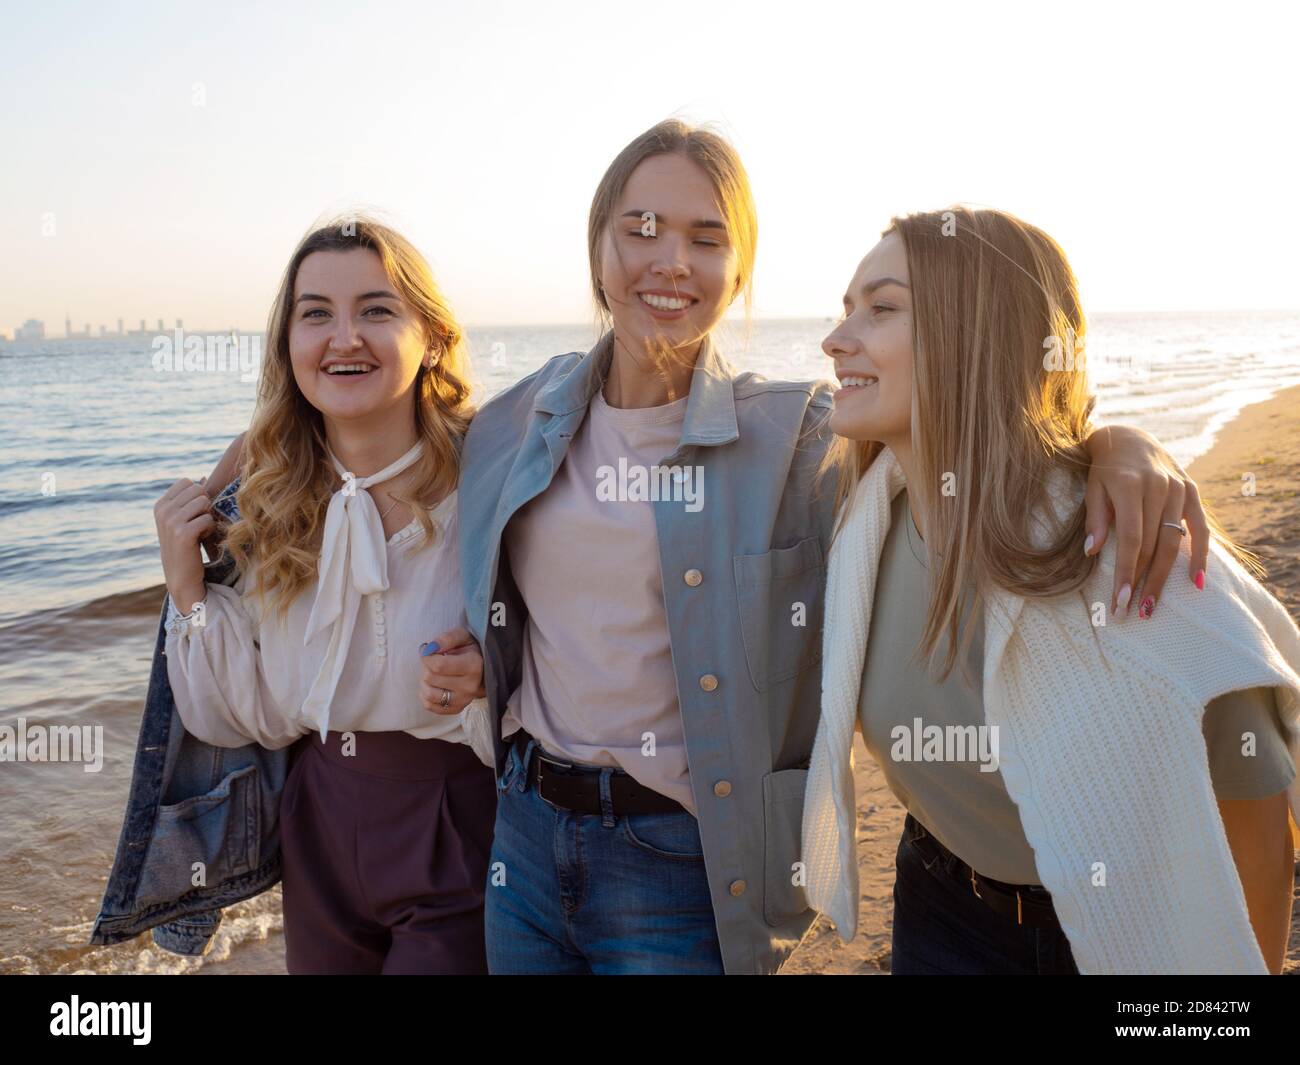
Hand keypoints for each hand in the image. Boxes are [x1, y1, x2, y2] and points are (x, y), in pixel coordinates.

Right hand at [155, 477, 214, 612]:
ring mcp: (171, 521)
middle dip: (204, 506)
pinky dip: (210, 529)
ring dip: (208, 517)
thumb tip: (202, 477)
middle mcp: (162, 511)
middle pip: (198, 490)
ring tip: (199, 532)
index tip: (193, 515)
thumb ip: (190, 498)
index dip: (198, 496)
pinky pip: (208, 518)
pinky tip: (201, 540)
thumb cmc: (186, 545)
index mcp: (160, 505)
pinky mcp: (183, 533)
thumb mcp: (183, 519)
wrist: (182, 575)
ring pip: (204, 502)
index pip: (187, 482)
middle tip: (198, 525)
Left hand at [418, 626, 486, 714]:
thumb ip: (447, 638)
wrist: (483, 668)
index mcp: (474, 666)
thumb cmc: (469, 649)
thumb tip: (430, 648)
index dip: (426, 656)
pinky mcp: (456, 709)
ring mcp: (464, 700)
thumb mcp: (462, 636)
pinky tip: (433, 685)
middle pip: (431, 678)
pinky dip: (425, 694)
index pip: (438, 665)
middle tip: (432, 660)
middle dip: (426, 666)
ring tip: (432, 673)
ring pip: (428, 693)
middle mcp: (470, 686)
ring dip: (424, 681)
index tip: (429, 650)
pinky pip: (429, 705)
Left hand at [1082, 425, 1209, 617]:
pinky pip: (1201, 529)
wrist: (1129, 437)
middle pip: (1153, 544)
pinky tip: (1196, 582)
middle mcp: (1158, 487)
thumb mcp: (1091, 488)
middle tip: (1134, 612)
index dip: (1125, 571)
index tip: (1119, 600)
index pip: (1131, 538)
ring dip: (1164, 577)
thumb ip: (1094, 519)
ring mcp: (1178, 489)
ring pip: (1174, 541)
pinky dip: (1200, 555)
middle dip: (1142, 581)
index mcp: (1129, 485)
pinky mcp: (1192, 491)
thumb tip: (1092, 551)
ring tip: (1152, 606)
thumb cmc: (1103, 469)